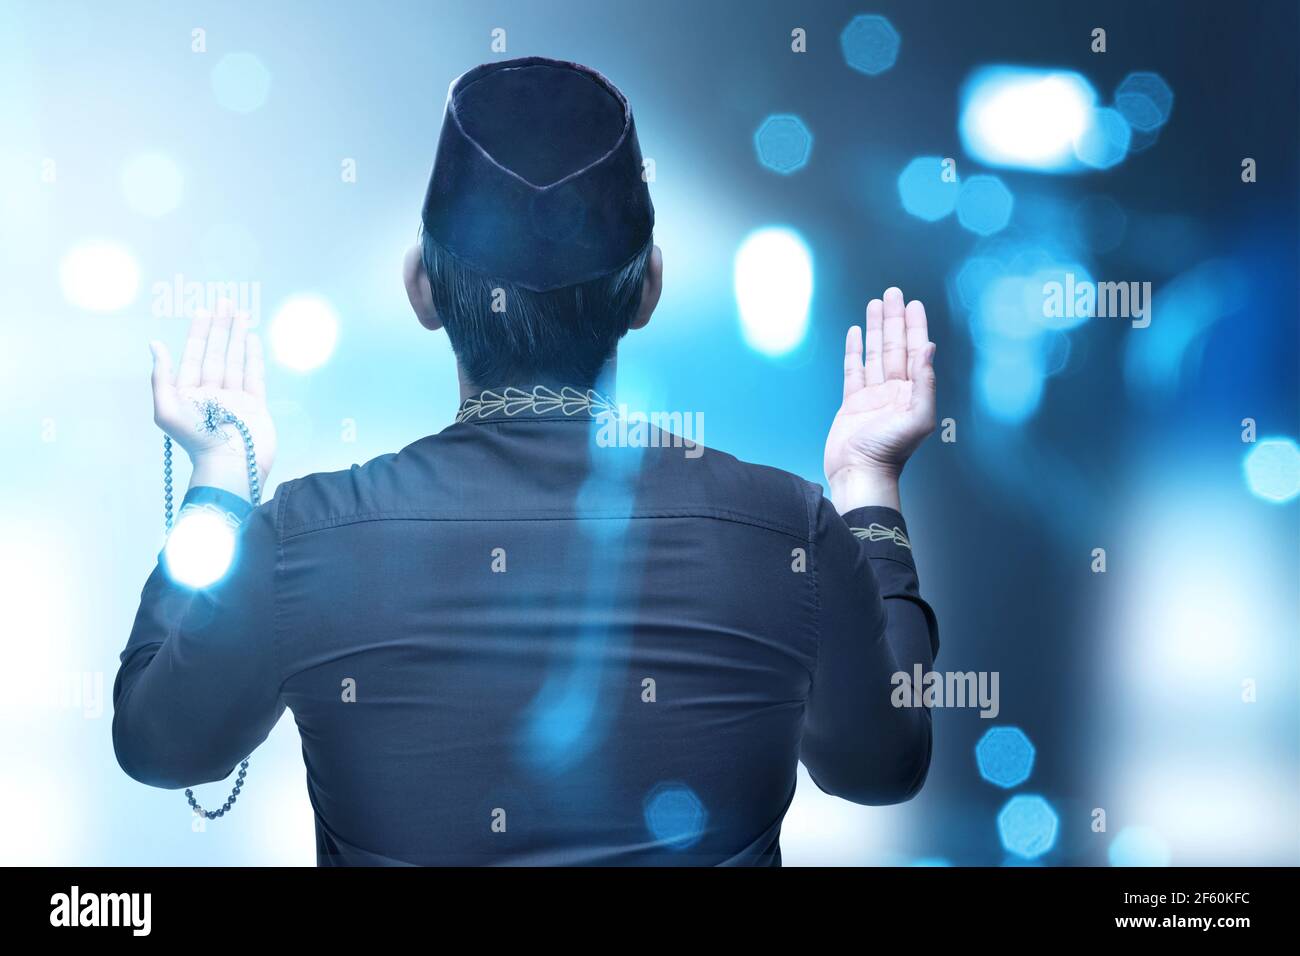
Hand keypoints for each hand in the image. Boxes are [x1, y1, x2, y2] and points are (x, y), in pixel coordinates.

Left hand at [150, 303, 276, 499]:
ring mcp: (235, 399)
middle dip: (221, 327)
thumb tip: (155, 345)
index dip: (198, 332)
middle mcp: (212, 393)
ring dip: (238, 336)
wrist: (230, 465)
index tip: (204, 311)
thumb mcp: (166, 408)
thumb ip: (161, 376)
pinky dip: (253, 357)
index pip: (194, 356)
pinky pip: (254, 376)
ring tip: (243, 313)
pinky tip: (252, 340)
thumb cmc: (196, 440)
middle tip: (226, 301)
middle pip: (217, 353)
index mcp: (189, 393)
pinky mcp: (255, 406)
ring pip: (236, 360)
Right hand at [824, 287, 935, 512]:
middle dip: (894, 319)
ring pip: (874, 353)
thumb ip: (925, 382)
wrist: (860, 473)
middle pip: (894, 346)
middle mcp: (894, 390)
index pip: (915, 351)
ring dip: (874, 328)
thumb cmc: (890, 452)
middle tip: (892, 293)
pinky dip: (854, 351)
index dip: (915, 326)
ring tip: (874, 304)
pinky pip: (853, 370)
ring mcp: (872, 395)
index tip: (913, 304)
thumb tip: (928, 348)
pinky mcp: (852, 403)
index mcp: (912, 392)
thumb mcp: (918, 417)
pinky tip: (854, 334)